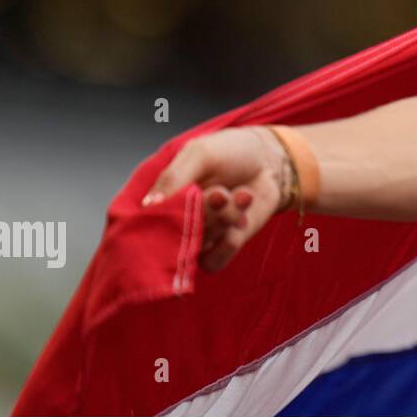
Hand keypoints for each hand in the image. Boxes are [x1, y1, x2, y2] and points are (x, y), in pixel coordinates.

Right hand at [141, 127, 288, 271]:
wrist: (269, 160)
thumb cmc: (230, 152)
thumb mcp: (200, 153)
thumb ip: (174, 177)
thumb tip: (148, 205)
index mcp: (162, 197)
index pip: (147, 220)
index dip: (166, 216)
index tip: (193, 195)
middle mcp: (176, 220)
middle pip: (174, 235)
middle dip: (203, 214)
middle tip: (221, 193)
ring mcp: (197, 236)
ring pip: (194, 249)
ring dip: (219, 225)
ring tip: (241, 196)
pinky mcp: (219, 248)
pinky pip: (212, 263)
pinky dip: (228, 244)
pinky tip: (242, 219)